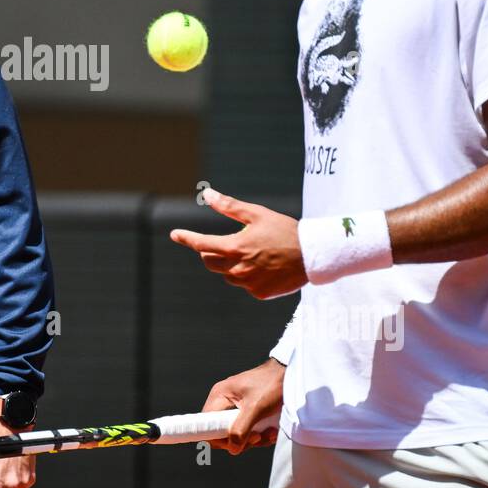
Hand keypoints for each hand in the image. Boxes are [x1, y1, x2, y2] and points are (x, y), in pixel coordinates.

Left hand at [170, 187, 308, 299]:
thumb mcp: (257, 213)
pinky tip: (266, 266)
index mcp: (235, 248)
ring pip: (228, 275)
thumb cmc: (284, 230)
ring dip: (232, 264)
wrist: (313, 255)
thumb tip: (207, 194)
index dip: (186, 238)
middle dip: (211, 252)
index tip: (175, 234)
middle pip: (210, 262)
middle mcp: (238, 269)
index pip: (202, 244)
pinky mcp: (259, 294)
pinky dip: (249, 275)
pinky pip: (245, 284)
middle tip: (226, 242)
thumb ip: (229, 206)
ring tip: (255, 253)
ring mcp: (248, 284)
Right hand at [202, 357, 285, 454]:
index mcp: (220, 396)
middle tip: (257, 437)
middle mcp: (224, 402)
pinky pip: (247, 431)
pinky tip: (272, 430)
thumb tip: (233, 448)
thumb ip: (241, 429)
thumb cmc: (272, 384)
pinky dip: (260, 435)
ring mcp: (236, 408)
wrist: (290, 375)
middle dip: (241, 440)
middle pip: (222, 432)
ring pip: (237, 435)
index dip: (218, 437)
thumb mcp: (256, 408)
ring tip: (269, 432)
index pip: (206, 424)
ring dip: (254, 439)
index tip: (235, 442)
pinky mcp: (247, 413)